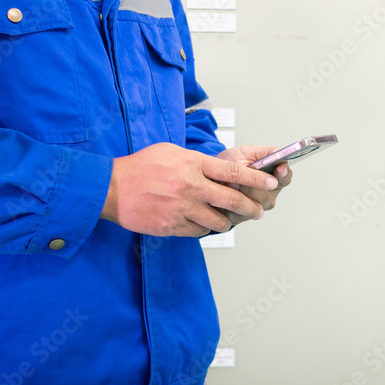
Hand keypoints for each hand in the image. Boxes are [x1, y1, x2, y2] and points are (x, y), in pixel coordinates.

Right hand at [101, 143, 278, 236]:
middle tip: (258, 210)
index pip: (234, 171)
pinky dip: (203, 229)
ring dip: (226, 222)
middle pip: (232, 200)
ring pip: (218, 222)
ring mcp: (182, 209)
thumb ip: (197, 162)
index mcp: (193, 165)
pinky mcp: (172, 226)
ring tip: (227, 219)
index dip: (257, 178)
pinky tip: (201, 223)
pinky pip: (198, 232)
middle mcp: (191, 187)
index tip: (273, 180)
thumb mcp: (172, 152)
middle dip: (251, 207)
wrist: (112, 188)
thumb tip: (218, 170)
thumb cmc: (141, 167)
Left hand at [217, 146, 292, 225]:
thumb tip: (279, 153)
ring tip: (230, 182)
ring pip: (252, 205)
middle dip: (254, 184)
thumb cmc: (233, 162)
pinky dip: (228, 202)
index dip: (283, 174)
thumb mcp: (248, 152)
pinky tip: (223, 194)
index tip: (280, 167)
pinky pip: (236, 213)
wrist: (212, 174)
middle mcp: (268, 196)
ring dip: (240, 193)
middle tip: (244, 173)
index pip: (284, 179)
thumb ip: (265, 153)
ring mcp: (255, 209)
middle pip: (267, 196)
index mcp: (274, 179)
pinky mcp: (239, 217)